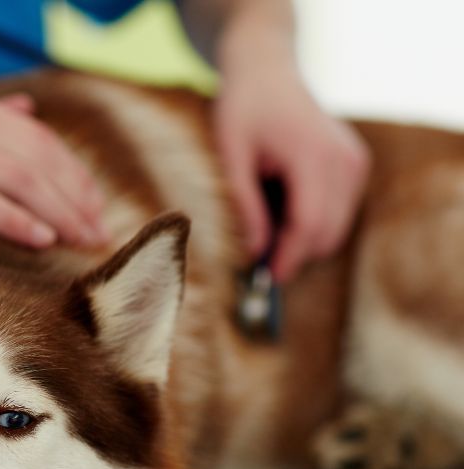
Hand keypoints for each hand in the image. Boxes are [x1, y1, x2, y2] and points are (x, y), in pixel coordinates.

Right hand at [0, 85, 106, 247]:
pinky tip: (41, 240)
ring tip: (83, 241)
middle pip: (38, 157)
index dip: (73, 174)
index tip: (96, 209)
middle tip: (99, 234)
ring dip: (58, 212)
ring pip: (18, 177)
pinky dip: (15, 219)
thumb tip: (28, 110)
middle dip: (75, 196)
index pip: (39, 138)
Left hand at [215, 61, 370, 281]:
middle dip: (294, 253)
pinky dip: (312, 220)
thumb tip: (253, 252)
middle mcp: (343, 159)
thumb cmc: (241, 110)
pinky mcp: (355, 164)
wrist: (267, 72)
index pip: (309, 223)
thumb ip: (243, 203)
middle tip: (256, 263)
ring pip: (336, 226)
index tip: (266, 279)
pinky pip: (339, 210)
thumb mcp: (229, 155)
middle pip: (326, 231)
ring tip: (264, 221)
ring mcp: (354, 161)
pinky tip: (282, 204)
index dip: (289, 257)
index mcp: (312, 154)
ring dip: (303, 238)